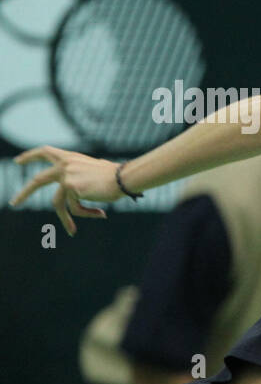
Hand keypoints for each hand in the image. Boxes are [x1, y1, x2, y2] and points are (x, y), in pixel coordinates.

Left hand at [7, 145, 124, 234]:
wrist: (124, 177)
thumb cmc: (118, 175)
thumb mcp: (96, 171)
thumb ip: (82, 175)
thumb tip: (78, 191)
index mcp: (71, 158)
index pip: (45, 152)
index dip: (30, 156)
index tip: (18, 161)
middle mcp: (65, 165)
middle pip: (38, 181)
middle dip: (24, 193)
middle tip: (13, 203)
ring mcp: (66, 177)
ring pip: (58, 203)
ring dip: (65, 220)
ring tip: (72, 231)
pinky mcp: (71, 188)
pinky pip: (75, 209)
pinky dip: (86, 214)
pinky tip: (100, 213)